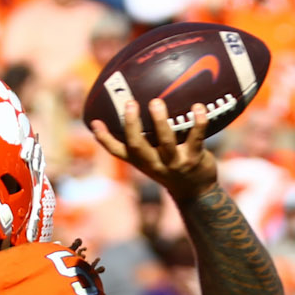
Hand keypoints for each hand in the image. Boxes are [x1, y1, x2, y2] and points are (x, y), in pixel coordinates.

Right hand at [90, 96, 217, 204]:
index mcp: (141, 161)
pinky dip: (198, 122)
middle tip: (130, 103)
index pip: (118, 151)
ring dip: (160, 122)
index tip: (95, 122)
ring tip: (156, 102)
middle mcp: (154, 163)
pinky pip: (196, 139)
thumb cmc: (171, 166)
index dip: (105, 138)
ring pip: (166, 142)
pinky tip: (198, 107)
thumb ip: (144, 138)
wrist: (196, 193)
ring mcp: (174, 163)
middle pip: (138, 146)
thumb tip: (135, 106)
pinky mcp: (194, 160)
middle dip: (132, 125)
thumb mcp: (153, 157)